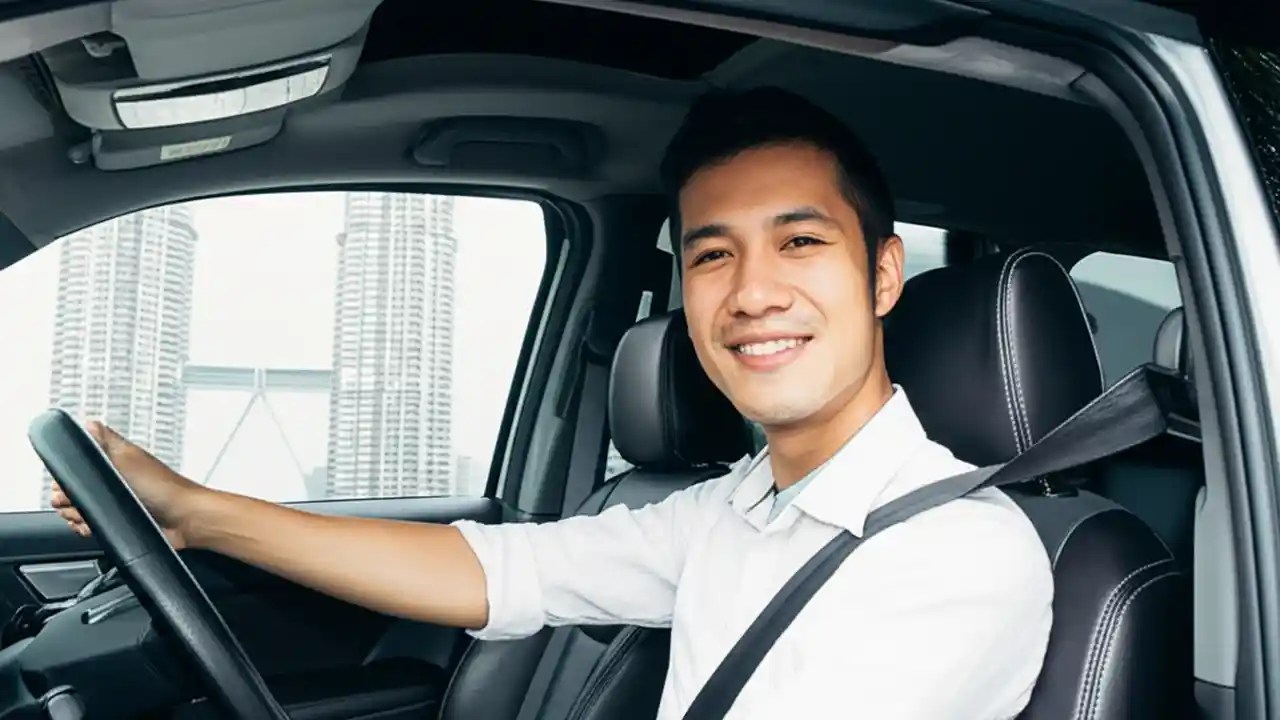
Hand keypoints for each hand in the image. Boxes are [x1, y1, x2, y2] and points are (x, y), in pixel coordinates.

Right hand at [50, 421, 206, 549]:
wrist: (184, 521)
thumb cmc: (164, 488)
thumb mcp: (129, 459)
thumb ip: (105, 442)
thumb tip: (89, 423)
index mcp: (113, 463)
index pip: (74, 468)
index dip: (65, 478)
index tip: (65, 486)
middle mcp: (112, 482)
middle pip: (71, 491)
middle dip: (67, 501)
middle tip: (78, 504)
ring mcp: (114, 503)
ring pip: (77, 510)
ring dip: (75, 516)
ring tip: (86, 517)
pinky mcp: (118, 522)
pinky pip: (90, 526)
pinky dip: (85, 528)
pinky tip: (91, 527)